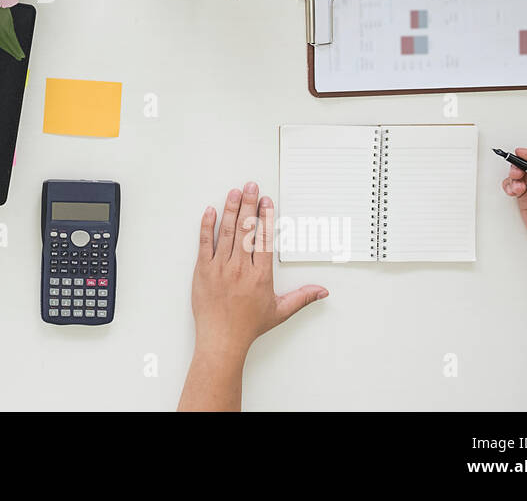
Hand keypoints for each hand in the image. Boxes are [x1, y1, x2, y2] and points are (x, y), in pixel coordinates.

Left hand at [191, 184, 327, 358]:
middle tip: (250, 186)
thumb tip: (323, 292)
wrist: (221, 339)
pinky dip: (207, 226)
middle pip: (245, 229)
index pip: (265, 239)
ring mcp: (220, 267)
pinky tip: (210, 211)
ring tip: (234, 192)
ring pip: (226, 232)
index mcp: (260, 275)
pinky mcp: (203, 270)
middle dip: (248, 204)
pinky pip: (204, 243)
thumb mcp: (280, 311)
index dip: (266, 217)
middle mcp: (240, 268)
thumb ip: (302, 298)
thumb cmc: (248, 326)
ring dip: (230, 209)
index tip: (266, 200)